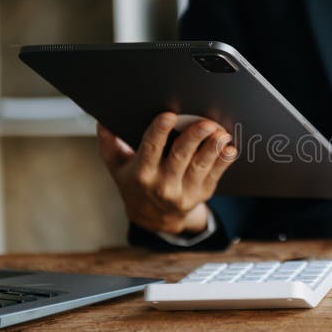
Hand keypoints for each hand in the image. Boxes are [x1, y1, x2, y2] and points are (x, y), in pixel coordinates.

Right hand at [97, 112, 236, 235]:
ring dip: (212, 149)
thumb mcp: (116, 164)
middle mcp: (162, 184)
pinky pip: (215, 175)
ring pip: (200, 167)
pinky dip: (224, 162)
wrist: (152, 217)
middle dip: (193, 138)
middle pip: (180, 157)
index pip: (150, 149)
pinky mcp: (202, 193)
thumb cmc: (134, 182)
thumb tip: (102, 120)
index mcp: (141, 173)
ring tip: (221, 133)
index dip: (159, 131)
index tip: (168, 115)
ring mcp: (184, 191)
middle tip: (205, 122)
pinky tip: (229, 149)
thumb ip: (109, 142)